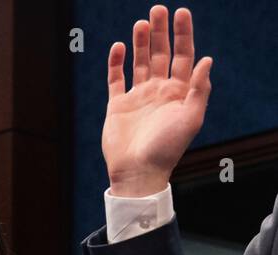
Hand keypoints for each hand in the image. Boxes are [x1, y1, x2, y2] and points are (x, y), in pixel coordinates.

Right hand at [102, 6, 211, 196]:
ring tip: (140, 23)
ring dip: (140, 43)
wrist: (138, 171)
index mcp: (179, 92)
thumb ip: (199, 89)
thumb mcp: (191, 118)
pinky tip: (119, 47)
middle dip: (159, 32)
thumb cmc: (167, 148)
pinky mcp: (117, 106)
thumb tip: (207, 59)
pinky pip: (116, 80)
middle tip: (157, 9)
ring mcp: (137, 97)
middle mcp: (159, 91)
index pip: (183, 55)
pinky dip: (116, 63)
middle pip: (160, 54)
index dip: (183, 34)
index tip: (180, 13)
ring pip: (138, 63)